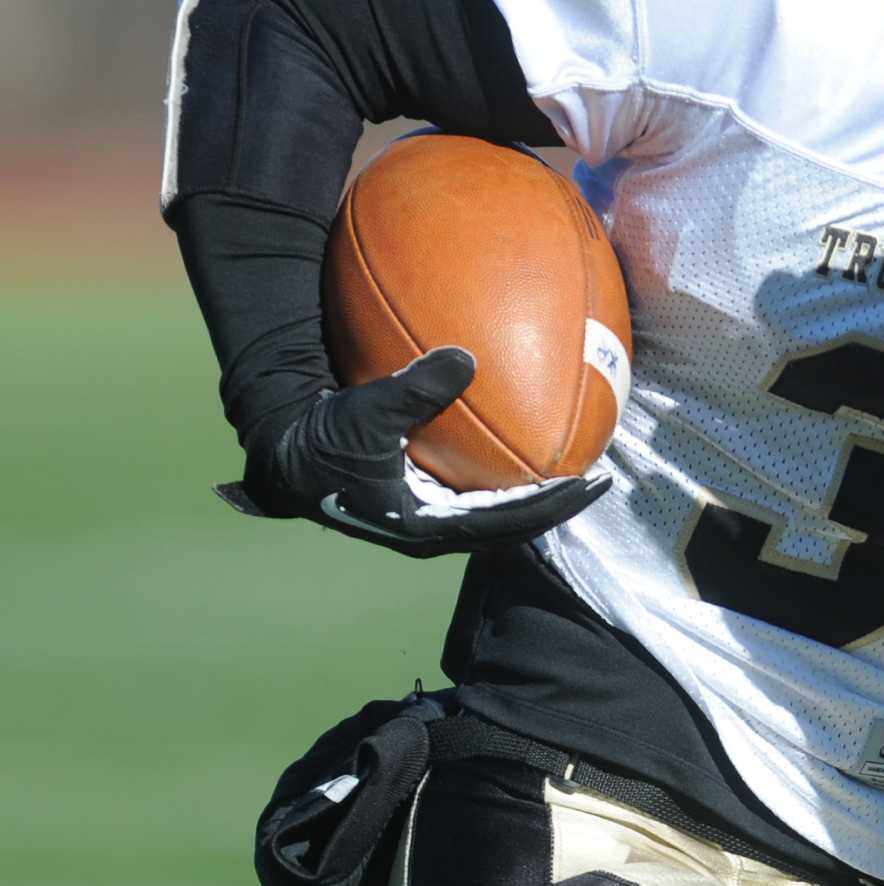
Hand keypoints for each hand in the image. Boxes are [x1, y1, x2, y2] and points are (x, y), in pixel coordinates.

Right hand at [222, 346, 609, 556]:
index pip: (510, 521)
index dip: (555, 505)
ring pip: (496, 509)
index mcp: (429, 525)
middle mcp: (435, 528)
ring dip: (534, 491)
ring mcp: (429, 515)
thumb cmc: (322, 439)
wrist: (282, 454)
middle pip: (513, 522)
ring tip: (574, 463)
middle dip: (557, 501)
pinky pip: (475, 488)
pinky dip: (504, 472)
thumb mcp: (367, 413)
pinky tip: (522, 441)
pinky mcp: (421, 497)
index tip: (594, 483)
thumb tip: (467, 357)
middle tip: (600, 476)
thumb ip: (416, 389)